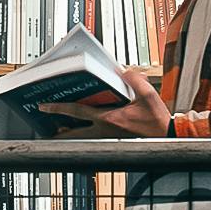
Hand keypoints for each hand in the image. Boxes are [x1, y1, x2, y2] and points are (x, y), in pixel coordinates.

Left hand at [27, 66, 163, 137]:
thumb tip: (122, 70)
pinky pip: (92, 138)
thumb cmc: (156, 120)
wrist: (166, 136)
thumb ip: (134, 79)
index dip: (58, 108)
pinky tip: (80, 130)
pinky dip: (83, 134)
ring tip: (58, 129)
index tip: (44, 105)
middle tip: (45, 125)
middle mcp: (104, 130)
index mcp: (109, 118)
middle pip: (74, 132)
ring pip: (82, 137)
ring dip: (70, 133)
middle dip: (58, 129)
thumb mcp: (148, 95)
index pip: (77, 111)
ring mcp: (108, 137)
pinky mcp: (114, 140)